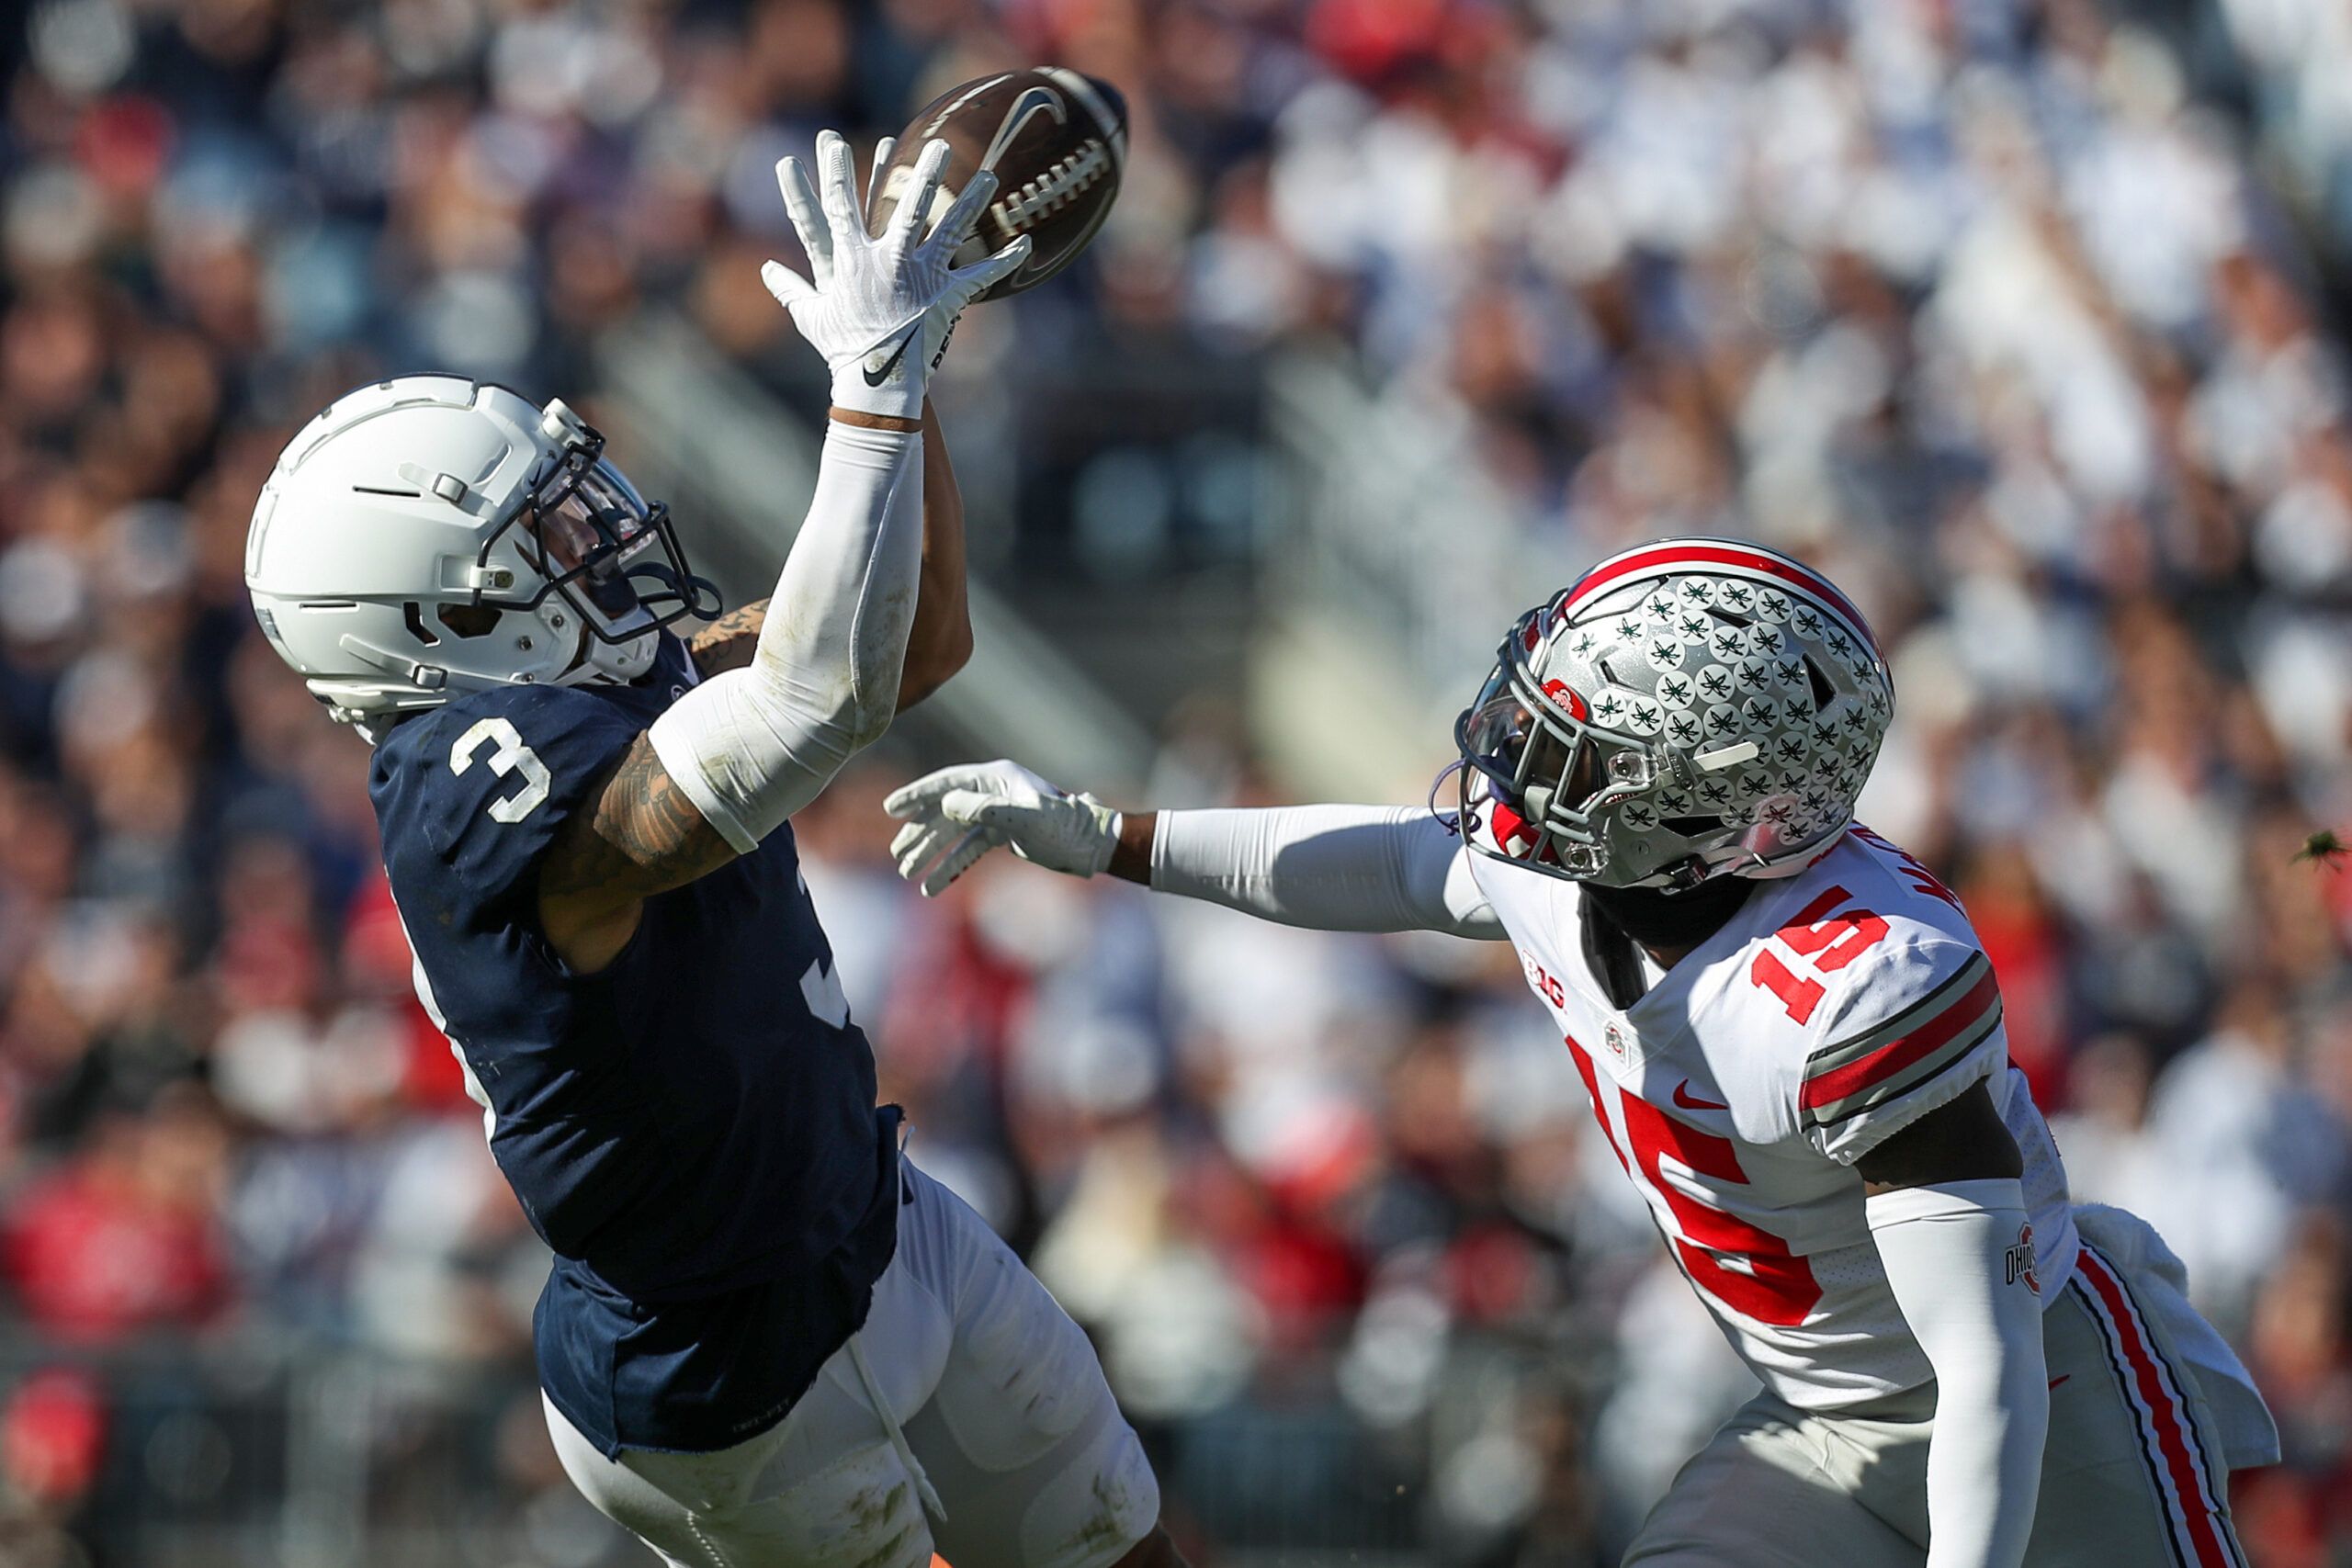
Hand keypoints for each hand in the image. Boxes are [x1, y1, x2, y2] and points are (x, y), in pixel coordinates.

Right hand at [762, 130, 1028, 419]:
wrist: (875, 383)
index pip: (838, 205)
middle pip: (907, 206)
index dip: (833, 171)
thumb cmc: (842, 350)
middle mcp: (889, 260)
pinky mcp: (946, 297)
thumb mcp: (811, 317)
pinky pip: (980, 276)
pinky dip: (1004, 260)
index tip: (831, 140)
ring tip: (989, 174)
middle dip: (922, 173)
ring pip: (950, 229)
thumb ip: (790, 288)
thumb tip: (767, 270)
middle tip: (936, 144)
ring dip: (971, 200)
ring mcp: (921, 276)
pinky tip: (1026, 242)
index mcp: (852, 260)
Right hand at [885, 760, 1120, 894]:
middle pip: (945, 811)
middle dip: (920, 833)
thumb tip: (945, 805)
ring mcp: (996, 814)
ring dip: (930, 852)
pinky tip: (932, 886)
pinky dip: (951, 866)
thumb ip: (986, 809)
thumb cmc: (1064, 827)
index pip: (948, 783)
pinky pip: (969, 850)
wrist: (1091, 846)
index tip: (891, 808)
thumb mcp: (1026, 817)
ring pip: (953, 833)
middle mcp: (993, 792)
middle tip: (897, 855)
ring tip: (907, 872)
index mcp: (996, 778)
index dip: (917, 795)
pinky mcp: (1003, 835)